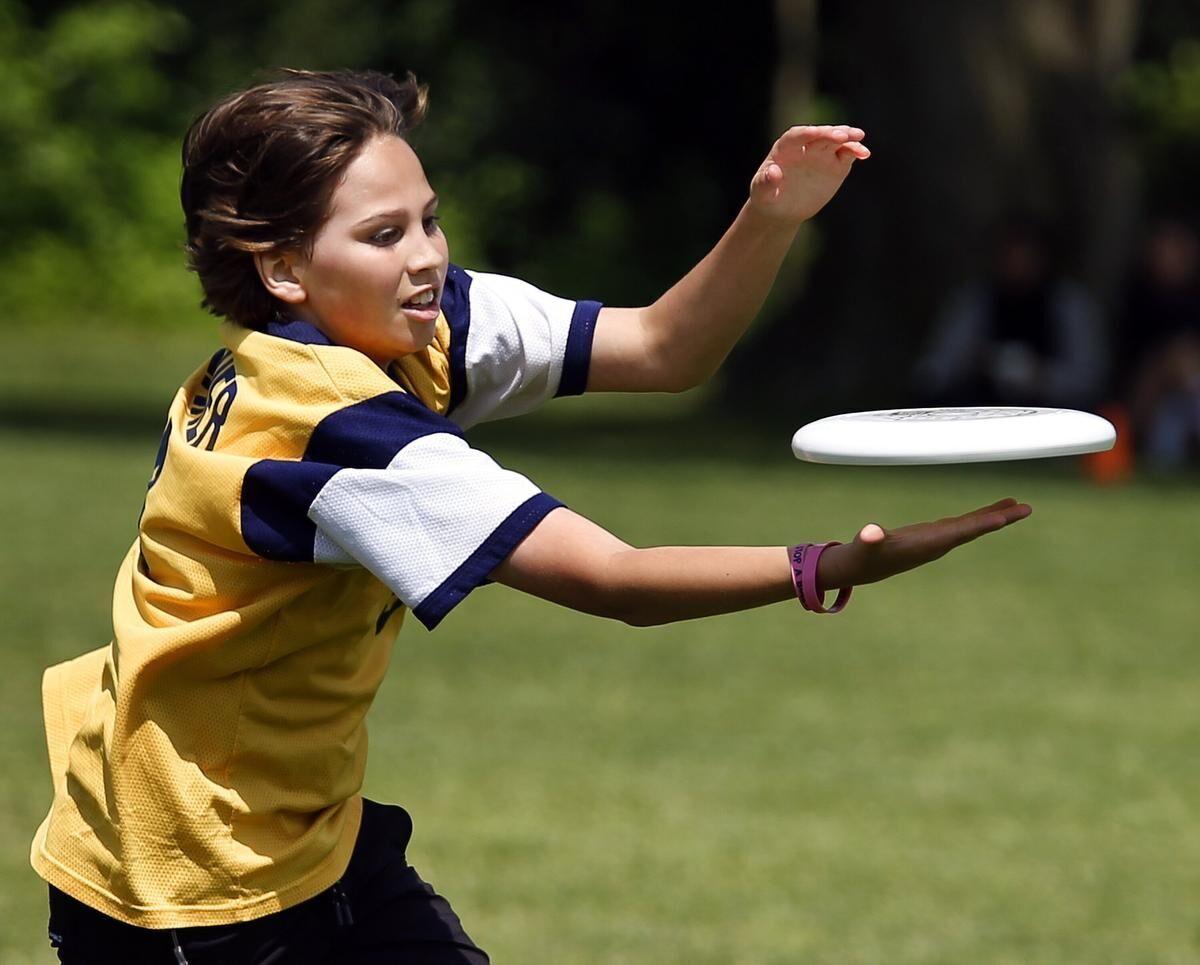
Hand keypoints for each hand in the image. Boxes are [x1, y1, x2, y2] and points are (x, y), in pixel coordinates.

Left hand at [748, 125, 869, 225]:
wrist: (782, 209)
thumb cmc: (767, 198)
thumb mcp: (761, 193)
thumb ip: (765, 182)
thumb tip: (774, 173)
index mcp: (785, 148)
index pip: (797, 135)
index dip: (807, 133)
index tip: (816, 133)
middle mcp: (806, 146)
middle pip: (820, 135)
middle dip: (831, 133)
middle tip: (844, 135)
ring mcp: (822, 153)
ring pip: (837, 140)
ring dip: (848, 138)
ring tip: (859, 139)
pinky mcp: (836, 164)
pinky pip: (847, 154)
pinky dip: (856, 151)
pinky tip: (864, 154)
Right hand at [818, 498, 1031, 589]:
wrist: (860, 570)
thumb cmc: (862, 557)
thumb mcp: (863, 547)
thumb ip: (869, 540)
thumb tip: (871, 533)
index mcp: (926, 545)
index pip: (959, 533)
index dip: (982, 524)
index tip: (1006, 517)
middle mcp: (937, 544)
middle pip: (973, 530)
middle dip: (999, 519)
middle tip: (1026, 508)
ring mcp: (936, 540)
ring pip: (970, 527)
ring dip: (992, 516)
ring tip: (1016, 505)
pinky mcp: (932, 536)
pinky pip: (961, 525)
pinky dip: (977, 517)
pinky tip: (988, 513)